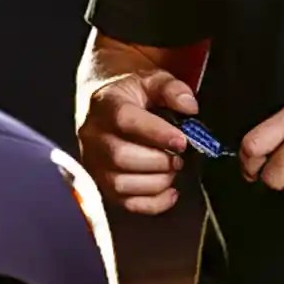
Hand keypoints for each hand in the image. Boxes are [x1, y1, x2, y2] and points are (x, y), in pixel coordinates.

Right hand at [77, 70, 199, 214]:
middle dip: (158, 161)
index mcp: (105, 104)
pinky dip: (153, 204)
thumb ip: (172, 89)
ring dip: (156, 182)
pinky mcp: (101, 183)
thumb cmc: (131, 95)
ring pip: (121, 184)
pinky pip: (125, 203)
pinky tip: (170, 192)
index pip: (125, 120)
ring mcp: (94, 162)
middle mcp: (93, 136)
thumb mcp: (152, 80)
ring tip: (172, 169)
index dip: (155, 133)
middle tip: (179, 157)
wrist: (103, 106)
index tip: (181, 141)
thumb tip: (190, 107)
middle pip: (121, 156)